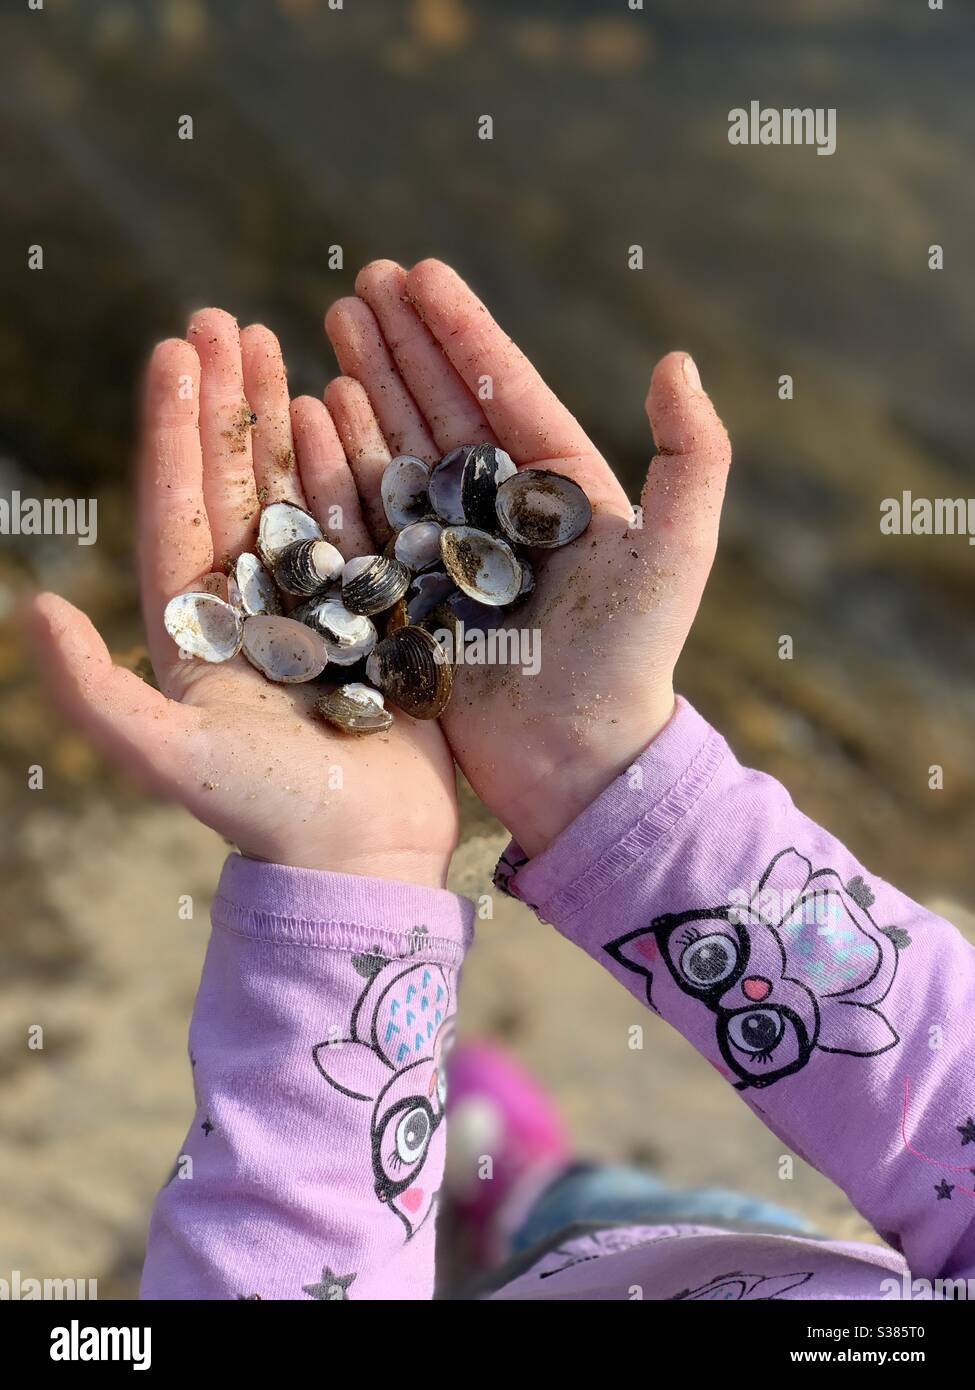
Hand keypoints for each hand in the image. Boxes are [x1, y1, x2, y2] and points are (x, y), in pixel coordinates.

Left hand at [29, 311, 457, 887]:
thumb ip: (95, 691)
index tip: (176, 349)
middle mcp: (250, 605)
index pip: (177, 506)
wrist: (364, 858)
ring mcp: (315, 604)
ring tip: (283, 343)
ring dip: (283, 419)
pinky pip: (361, 524)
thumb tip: (36, 609)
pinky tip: (345, 413)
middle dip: (225, 402)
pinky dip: (351, 467)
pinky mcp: (375, 614)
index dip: (174, 428)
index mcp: (197, 626)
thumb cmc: (267, 814)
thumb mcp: (167, 757)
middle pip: (232, 483)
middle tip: (226, 319)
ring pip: (293, 491)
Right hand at [323, 260, 730, 857]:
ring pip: (399, 450)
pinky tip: (313, 413)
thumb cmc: (633, 657)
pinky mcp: (409, 595)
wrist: (578, 760)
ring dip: (365, 386)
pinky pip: (369, 517)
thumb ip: (692, 457)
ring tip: (327, 328)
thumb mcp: (678, 552)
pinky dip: (340, 464)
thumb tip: (676, 361)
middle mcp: (499, 512)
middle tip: (359, 282)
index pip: (502, 389)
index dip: (460, 329)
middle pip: (442, 407)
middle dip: (401, 343)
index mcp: (559, 489)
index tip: (420, 271)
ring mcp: (450, 551)